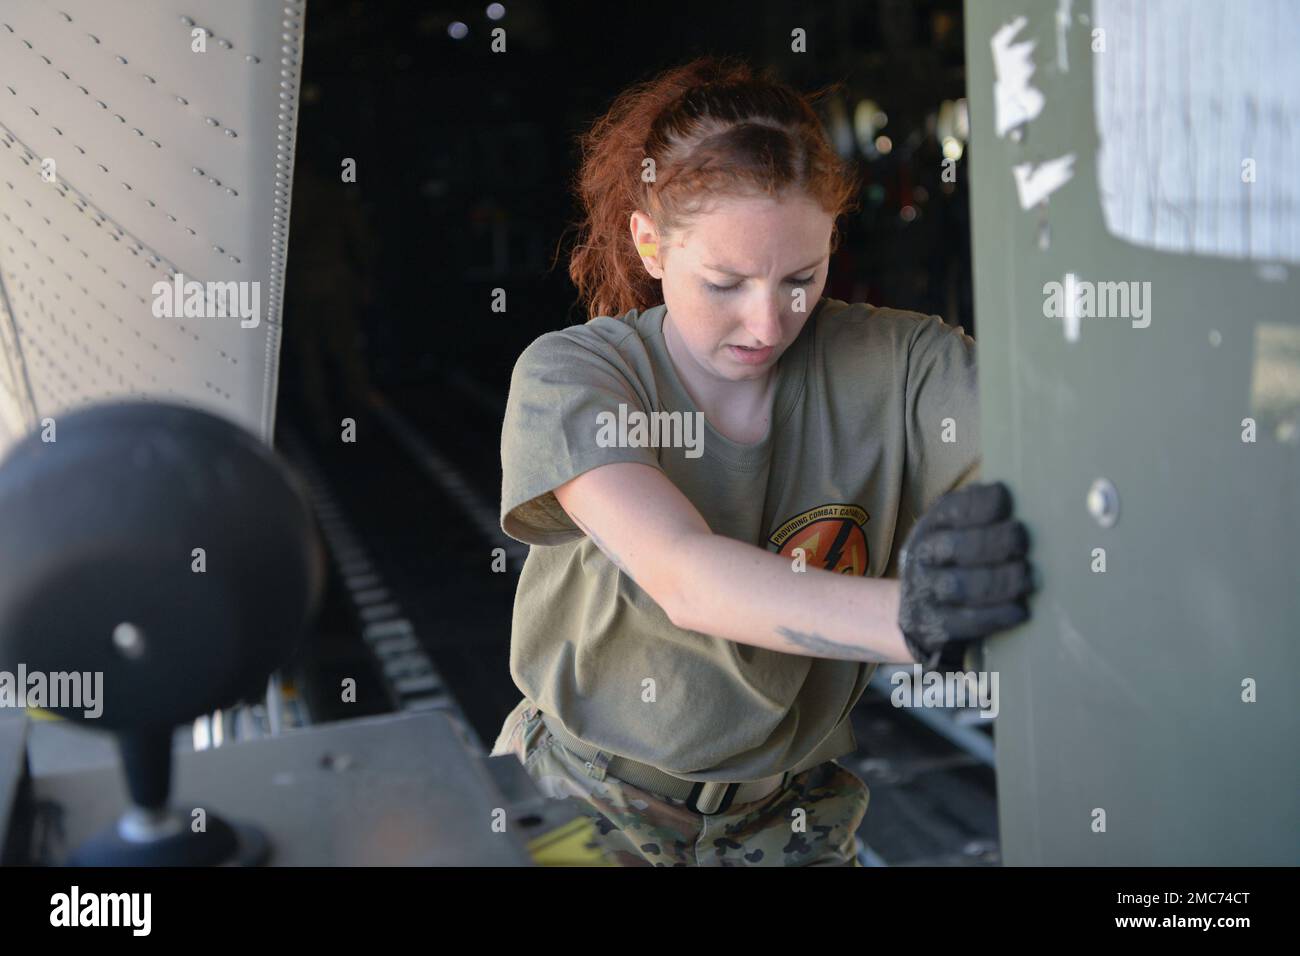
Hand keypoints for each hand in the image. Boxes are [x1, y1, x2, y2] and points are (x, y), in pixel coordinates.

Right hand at [897, 481, 1034, 668]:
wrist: (916, 612)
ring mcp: (927, 593)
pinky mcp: (936, 628)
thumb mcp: (955, 529)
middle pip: (960, 547)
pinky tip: (1020, 610)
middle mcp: (924, 557)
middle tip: (1024, 544)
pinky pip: (968, 622)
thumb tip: (1015, 488)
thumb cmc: (952, 562)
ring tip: (1029, 578)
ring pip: (964, 586)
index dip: (987, 505)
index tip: (1011, 506)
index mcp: (932, 526)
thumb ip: (978, 509)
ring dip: (1004, 580)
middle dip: (1000, 543)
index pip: (956, 509)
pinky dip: (998, 616)